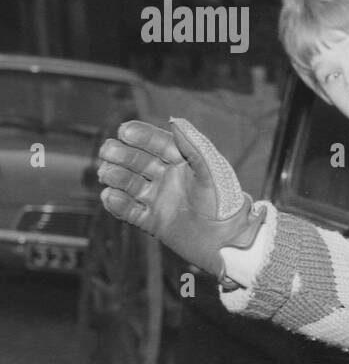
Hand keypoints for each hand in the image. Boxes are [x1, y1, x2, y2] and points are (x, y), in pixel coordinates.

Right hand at [97, 117, 262, 280]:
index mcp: (185, 163)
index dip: (142, 136)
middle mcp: (169, 179)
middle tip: (108, 151)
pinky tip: (109, 196)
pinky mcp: (153, 222)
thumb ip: (195, 147)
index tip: (124, 130)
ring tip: (108, 174)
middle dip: (122, 155)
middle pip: (139, 162)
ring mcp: (159, 200)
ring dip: (116, 177)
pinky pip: (129, 211)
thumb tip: (175, 120)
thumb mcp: (212, 172)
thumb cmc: (225, 204)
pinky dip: (117, 204)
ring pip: (130, 184)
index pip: (159, 144)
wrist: (227, 242)